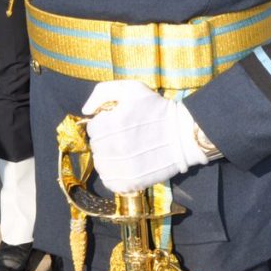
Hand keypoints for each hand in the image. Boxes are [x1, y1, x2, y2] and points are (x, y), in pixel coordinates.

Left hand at [82, 80, 206, 192]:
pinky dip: (113, 175)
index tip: (115, 123)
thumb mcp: (131, 89)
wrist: (184, 135)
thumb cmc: (157, 109)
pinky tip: (123, 165)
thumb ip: (102, 92)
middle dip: (104, 139)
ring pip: (100, 164)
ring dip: (107, 157)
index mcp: (113, 123)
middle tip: (120, 136)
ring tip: (122, 151)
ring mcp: (124, 166)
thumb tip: (86, 110)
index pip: (92, 128)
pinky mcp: (132, 182)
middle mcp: (116, 147)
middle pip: (95, 146)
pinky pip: (110, 182)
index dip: (102, 124)